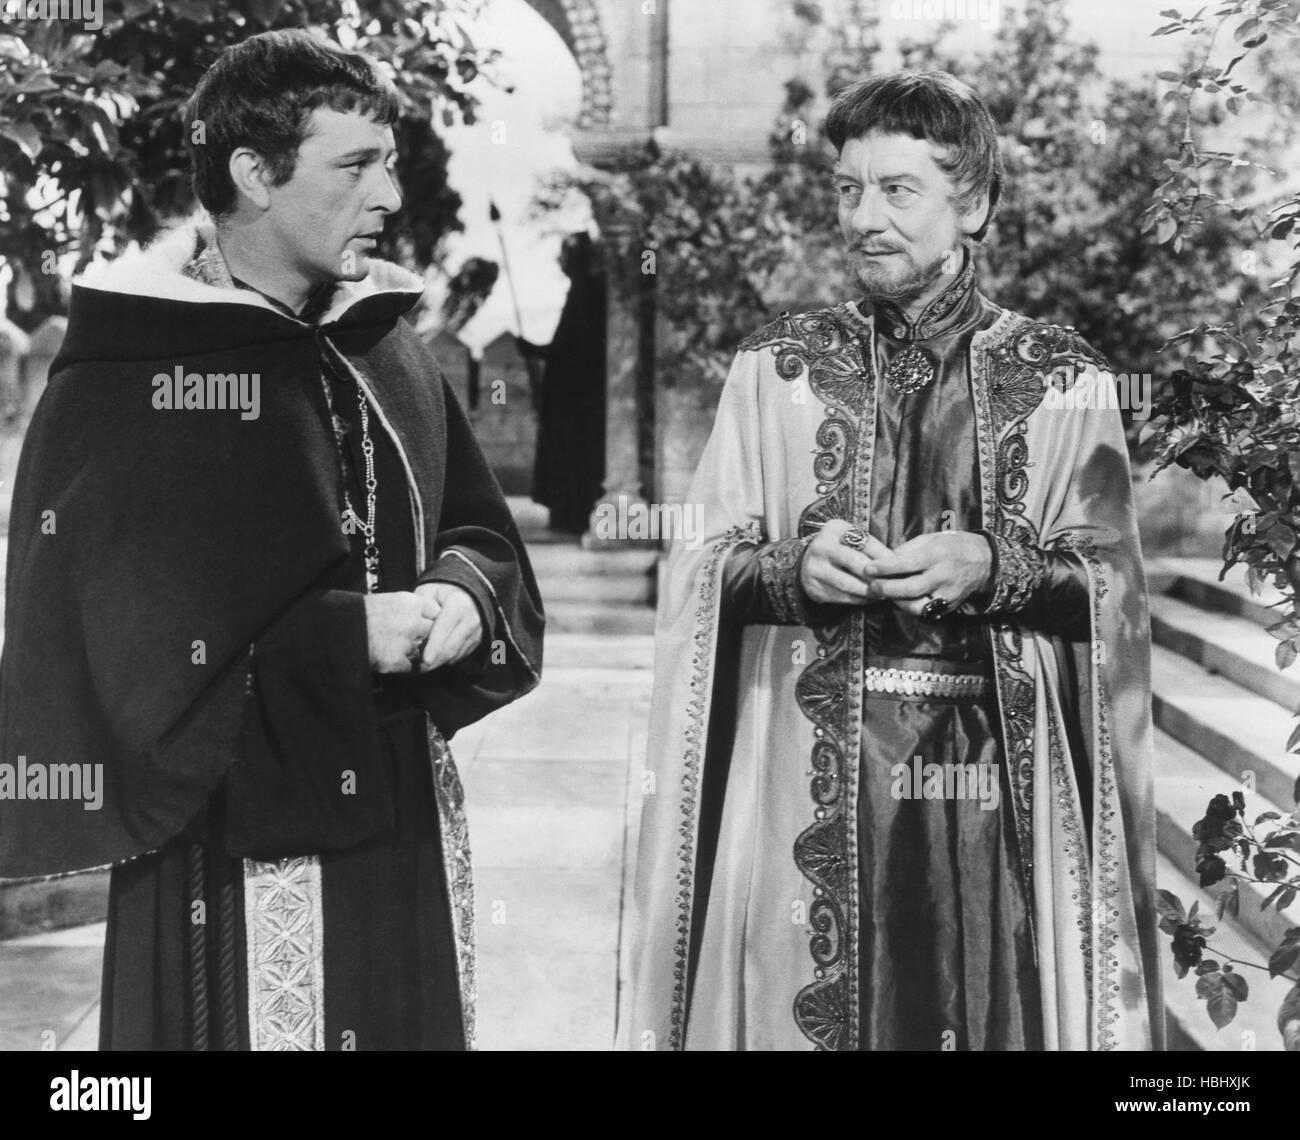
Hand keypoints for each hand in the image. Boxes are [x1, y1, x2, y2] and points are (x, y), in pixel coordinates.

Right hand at [364, 591, 439, 673]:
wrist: (339, 629)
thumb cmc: (362, 614)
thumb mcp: (390, 600)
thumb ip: (412, 608)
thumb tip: (431, 616)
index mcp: (411, 602)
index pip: (437, 612)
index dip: (431, 620)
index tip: (424, 623)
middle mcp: (412, 621)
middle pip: (432, 632)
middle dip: (423, 637)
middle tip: (408, 638)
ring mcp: (405, 642)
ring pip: (420, 651)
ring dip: (410, 652)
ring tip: (390, 645)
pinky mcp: (396, 660)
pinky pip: (408, 667)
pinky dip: (399, 665)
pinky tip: (386, 656)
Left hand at [414, 582, 484, 670]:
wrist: (467, 594)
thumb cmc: (443, 593)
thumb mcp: (430, 591)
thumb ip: (421, 606)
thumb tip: (412, 623)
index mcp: (459, 604)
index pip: (446, 627)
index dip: (435, 645)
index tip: (425, 659)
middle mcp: (472, 619)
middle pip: (452, 646)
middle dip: (434, 661)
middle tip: (417, 668)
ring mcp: (476, 632)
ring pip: (456, 655)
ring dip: (439, 663)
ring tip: (421, 666)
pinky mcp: (476, 642)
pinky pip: (460, 657)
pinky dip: (445, 661)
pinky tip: (433, 660)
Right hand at [800, 519, 893, 604]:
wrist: (806, 563)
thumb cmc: (838, 549)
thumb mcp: (851, 539)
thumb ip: (870, 547)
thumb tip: (897, 563)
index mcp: (834, 529)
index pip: (865, 542)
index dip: (884, 556)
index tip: (898, 566)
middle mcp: (821, 547)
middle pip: (856, 563)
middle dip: (876, 575)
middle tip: (892, 583)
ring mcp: (814, 568)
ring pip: (848, 583)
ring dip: (868, 591)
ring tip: (883, 594)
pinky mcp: (813, 587)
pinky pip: (841, 596)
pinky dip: (858, 600)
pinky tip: (869, 599)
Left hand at [864, 531, 992, 615]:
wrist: (984, 561)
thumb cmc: (952, 546)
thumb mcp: (931, 538)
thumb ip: (908, 549)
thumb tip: (884, 559)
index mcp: (937, 554)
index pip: (907, 563)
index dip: (885, 568)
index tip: (868, 568)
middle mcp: (943, 575)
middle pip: (911, 588)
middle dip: (887, 589)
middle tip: (872, 586)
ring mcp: (947, 594)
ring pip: (917, 605)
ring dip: (896, 602)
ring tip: (883, 594)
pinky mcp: (950, 606)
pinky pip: (926, 611)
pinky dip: (910, 607)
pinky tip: (900, 600)